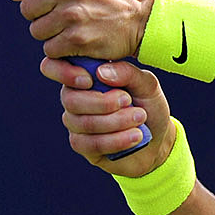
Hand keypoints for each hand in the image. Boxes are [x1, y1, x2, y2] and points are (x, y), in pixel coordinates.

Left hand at [9, 0, 154, 62]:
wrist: (143, 18)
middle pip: (26, 8)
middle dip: (40, 14)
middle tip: (63, 14)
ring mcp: (72, 14)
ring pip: (36, 31)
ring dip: (51, 33)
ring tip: (74, 26)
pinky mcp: (76, 39)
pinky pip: (50, 49)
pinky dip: (61, 49)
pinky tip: (79, 39)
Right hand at [43, 57, 174, 176]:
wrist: (159, 139)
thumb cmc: (148, 105)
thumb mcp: (146, 85)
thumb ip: (127, 74)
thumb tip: (101, 72)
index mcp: (86, 76)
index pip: (55, 68)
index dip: (66, 74)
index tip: (90, 80)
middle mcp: (75, 99)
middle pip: (71, 101)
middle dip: (103, 103)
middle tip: (129, 101)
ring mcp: (76, 123)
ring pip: (84, 124)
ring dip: (116, 122)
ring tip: (140, 118)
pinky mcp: (83, 146)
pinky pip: (91, 144)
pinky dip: (117, 140)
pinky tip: (136, 136)